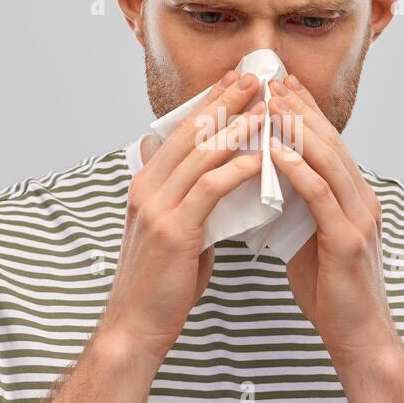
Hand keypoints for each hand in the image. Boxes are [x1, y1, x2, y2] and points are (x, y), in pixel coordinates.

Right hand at [98, 70, 265, 364]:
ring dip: (237, 126)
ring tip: (266, 106)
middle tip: (256, 77)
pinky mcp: (172, 230)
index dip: (210, 102)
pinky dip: (236, 168)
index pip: (182, 131)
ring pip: (201, 154)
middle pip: (192, 131)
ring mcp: (157, 207)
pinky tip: (260, 156)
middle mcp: (147, 187)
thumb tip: (225, 185)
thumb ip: (196, 204)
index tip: (237, 80)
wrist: (137, 326)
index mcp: (147, 183)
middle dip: (226, 101)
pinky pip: (209, 188)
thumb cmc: (163, 284)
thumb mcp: (177, 232)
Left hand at [265, 74, 398, 365]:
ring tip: (269, 102)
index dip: (306, 110)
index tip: (281, 84)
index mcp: (355, 198)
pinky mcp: (347, 240)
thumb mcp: (311, 240)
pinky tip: (275, 150)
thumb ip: (298, 208)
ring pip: (328, 160)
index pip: (329, 143)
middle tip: (272, 79)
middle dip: (300, 107)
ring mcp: (359, 218)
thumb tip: (267, 182)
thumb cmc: (332, 293)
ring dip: (297, 127)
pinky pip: (321, 195)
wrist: (358, 337)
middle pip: (330, 141)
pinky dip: (297, 168)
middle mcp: (362, 200)